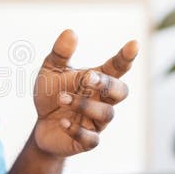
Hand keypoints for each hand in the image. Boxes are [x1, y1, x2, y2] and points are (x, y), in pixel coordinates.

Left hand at [33, 30, 138, 157]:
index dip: (126, 57)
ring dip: (85, 105)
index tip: (133, 44)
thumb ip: (60, 53)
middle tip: (88, 78)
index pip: (118, 67)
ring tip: (62, 98)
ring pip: (106, 114)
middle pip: (121, 91)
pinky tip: (62, 122)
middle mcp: (103, 100)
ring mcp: (97, 121)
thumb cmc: (51, 93)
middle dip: (107, 84)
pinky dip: (77, 130)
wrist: (41, 125)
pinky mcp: (87, 141)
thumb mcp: (50, 71)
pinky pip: (91, 138)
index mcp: (97, 79)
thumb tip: (70, 32)